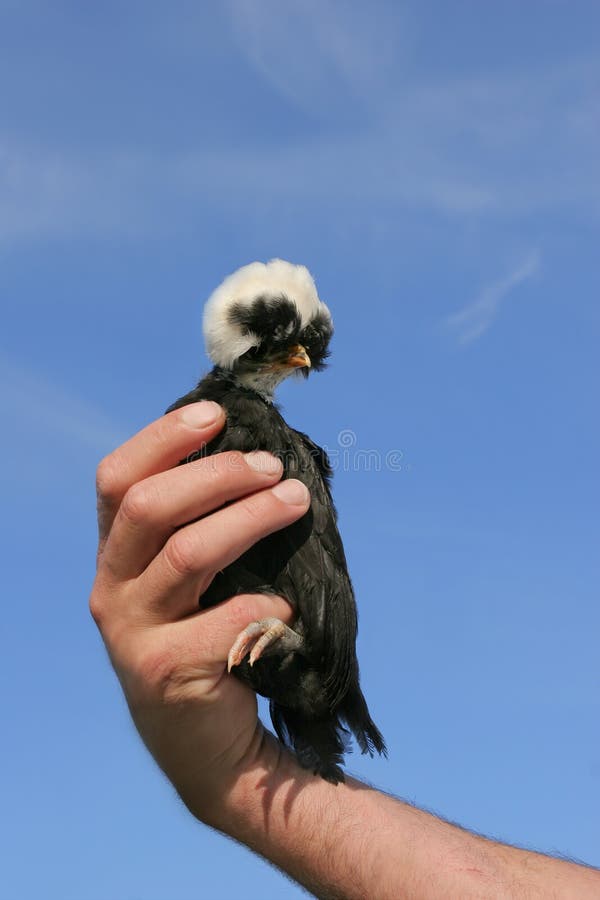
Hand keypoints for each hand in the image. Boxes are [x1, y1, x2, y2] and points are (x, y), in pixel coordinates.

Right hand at [89, 401, 309, 826]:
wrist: (212, 749)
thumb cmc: (212, 642)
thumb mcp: (195, 580)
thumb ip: (204, 524)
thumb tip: (260, 456)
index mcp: (116, 555)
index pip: (117, 480)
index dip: (163, 439)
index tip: (216, 414)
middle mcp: (112, 588)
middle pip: (150, 507)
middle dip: (219, 475)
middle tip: (275, 467)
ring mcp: (132, 633)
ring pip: (188, 553)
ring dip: (251, 518)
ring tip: (298, 501)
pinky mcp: (165, 672)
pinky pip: (228, 619)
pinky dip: (268, 603)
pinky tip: (289, 607)